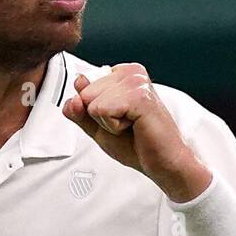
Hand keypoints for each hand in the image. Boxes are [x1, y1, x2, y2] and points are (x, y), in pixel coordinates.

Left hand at [62, 66, 210, 197]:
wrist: (163, 163)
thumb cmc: (137, 145)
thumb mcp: (99, 128)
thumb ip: (81, 112)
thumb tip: (72, 95)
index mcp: (122, 75)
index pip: (83, 89)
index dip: (95, 113)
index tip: (120, 120)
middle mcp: (130, 72)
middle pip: (85, 94)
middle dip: (100, 118)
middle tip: (127, 125)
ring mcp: (136, 81)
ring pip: (91, 102)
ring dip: (108, 123)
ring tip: (132, 126)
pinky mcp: (139, 94)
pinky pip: (102, 110)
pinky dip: (113, 126)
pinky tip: (135, 127)